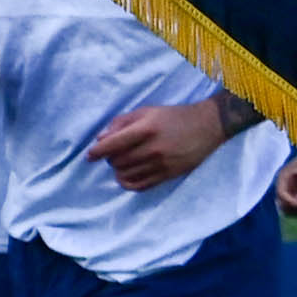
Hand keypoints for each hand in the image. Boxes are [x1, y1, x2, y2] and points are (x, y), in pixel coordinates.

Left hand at [89, 100, 232, 189]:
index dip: (97, 152)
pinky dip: (128, 183)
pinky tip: (127, 176)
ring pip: (126, 174)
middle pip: (118, 161)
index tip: (90, 156)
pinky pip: (140, 186)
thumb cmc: (173, 116)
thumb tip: (101, 138)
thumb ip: (122, 122)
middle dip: (110, 158)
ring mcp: (161, 164)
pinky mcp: (168, 175)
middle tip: (114, 153)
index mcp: (146, 128)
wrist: (207, 126)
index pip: (113, 144)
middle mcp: (153, 148)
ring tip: (123, 162)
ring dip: (119, 169)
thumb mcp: (147, 111)